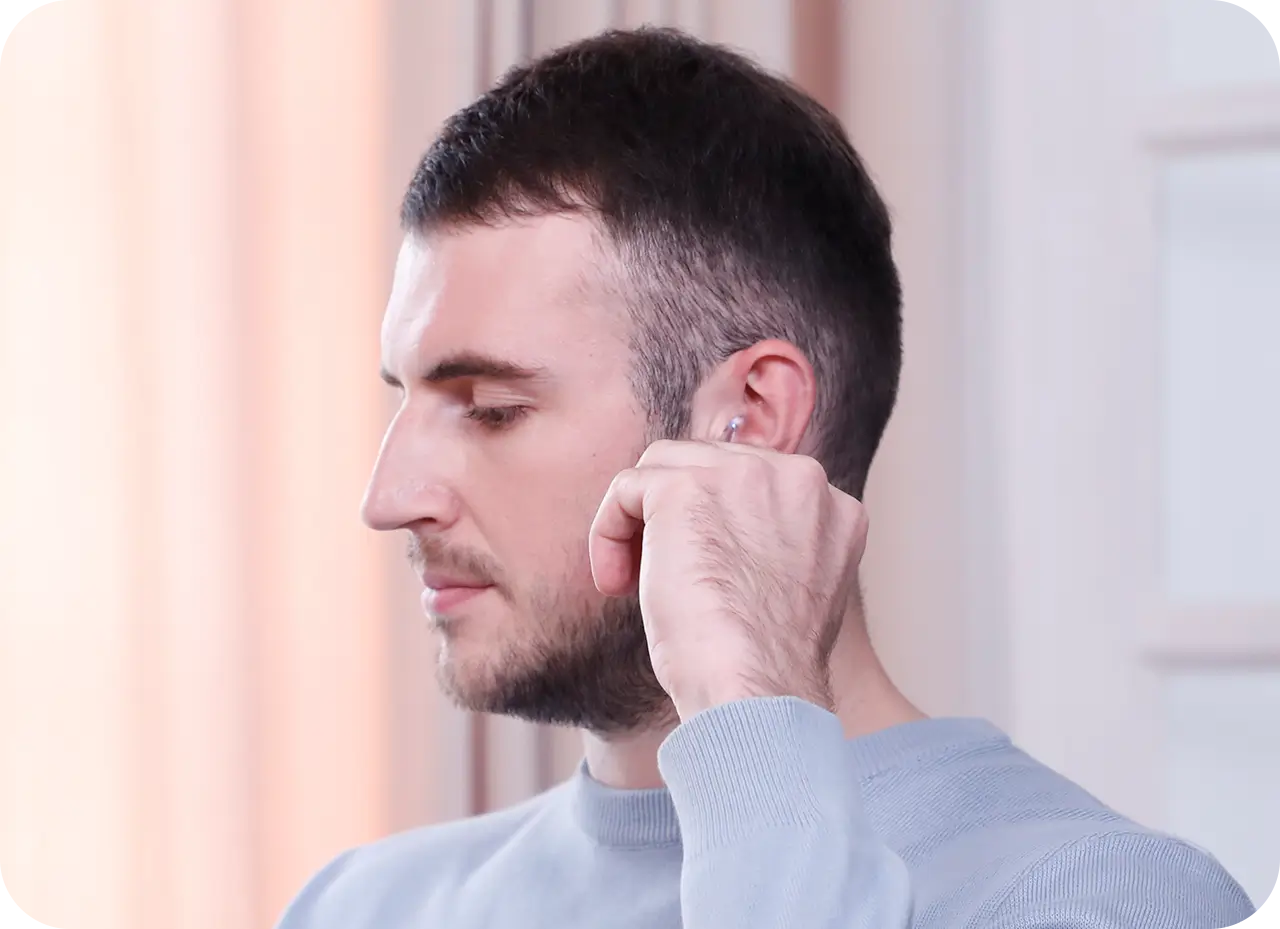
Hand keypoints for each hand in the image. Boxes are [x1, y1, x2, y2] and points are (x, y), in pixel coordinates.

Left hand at [588, 439, 868, 720]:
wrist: (755, 692)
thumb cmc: (765, 667)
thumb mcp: (788, 591)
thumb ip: (770, 544)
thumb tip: (715, 530)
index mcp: (834, 507)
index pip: (754, 484)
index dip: (716, 526)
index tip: (703, 579)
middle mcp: (800, 478)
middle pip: (710, 466)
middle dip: (676, 520)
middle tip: (663, 582)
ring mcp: (746, 475)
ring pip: (664, 468)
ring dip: (640, 525)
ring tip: (632, 583)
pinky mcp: (686, 487)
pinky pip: (627, 488)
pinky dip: (608, 534)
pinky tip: (616, 583)